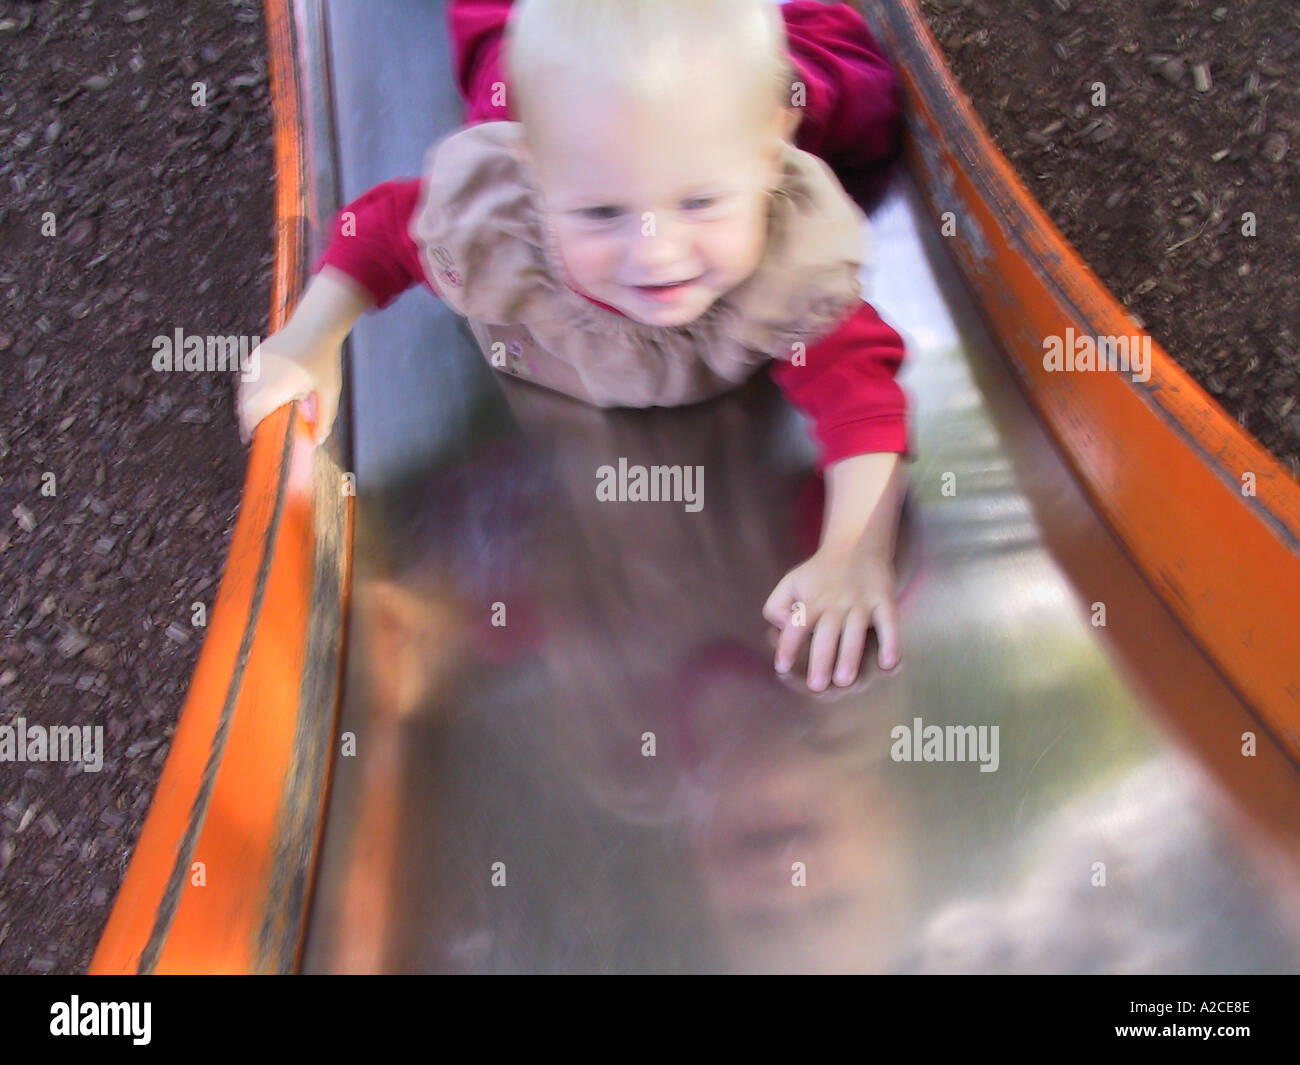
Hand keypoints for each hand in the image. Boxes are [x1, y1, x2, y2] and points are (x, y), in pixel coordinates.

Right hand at [237, 329, 341, 445]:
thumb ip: (324, 418)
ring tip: (262, 412)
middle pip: (244, 404)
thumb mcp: (328, 391)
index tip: (250, 438)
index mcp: (275, 386)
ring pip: (243, 391)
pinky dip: (250, 389)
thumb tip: (319, 438)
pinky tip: (264, 392)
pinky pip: (246, 378)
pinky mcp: (256, 355)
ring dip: (249, 403)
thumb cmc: (323, 357)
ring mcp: (256, 363)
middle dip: (248, 418)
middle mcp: (261, 375)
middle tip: (257, 429)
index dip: (248, 428)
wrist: (315, 325)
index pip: (251, 413)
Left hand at [762, 542, 899, 691]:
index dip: (788, 645)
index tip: (781, 667)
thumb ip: (776, 605)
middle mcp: (836, 602)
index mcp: (812, 600)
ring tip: (845, 681)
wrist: (856, 543)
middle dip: (821, 659)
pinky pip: (889, 621)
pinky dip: (891, 641)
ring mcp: (861, 602)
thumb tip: (780, 627)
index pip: (797, 624)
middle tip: (817, 685)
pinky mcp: (884, 599)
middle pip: (827, 633)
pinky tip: (889, 664)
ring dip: (850, 656)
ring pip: (856, 631)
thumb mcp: (791, 582)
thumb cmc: (819, 573)